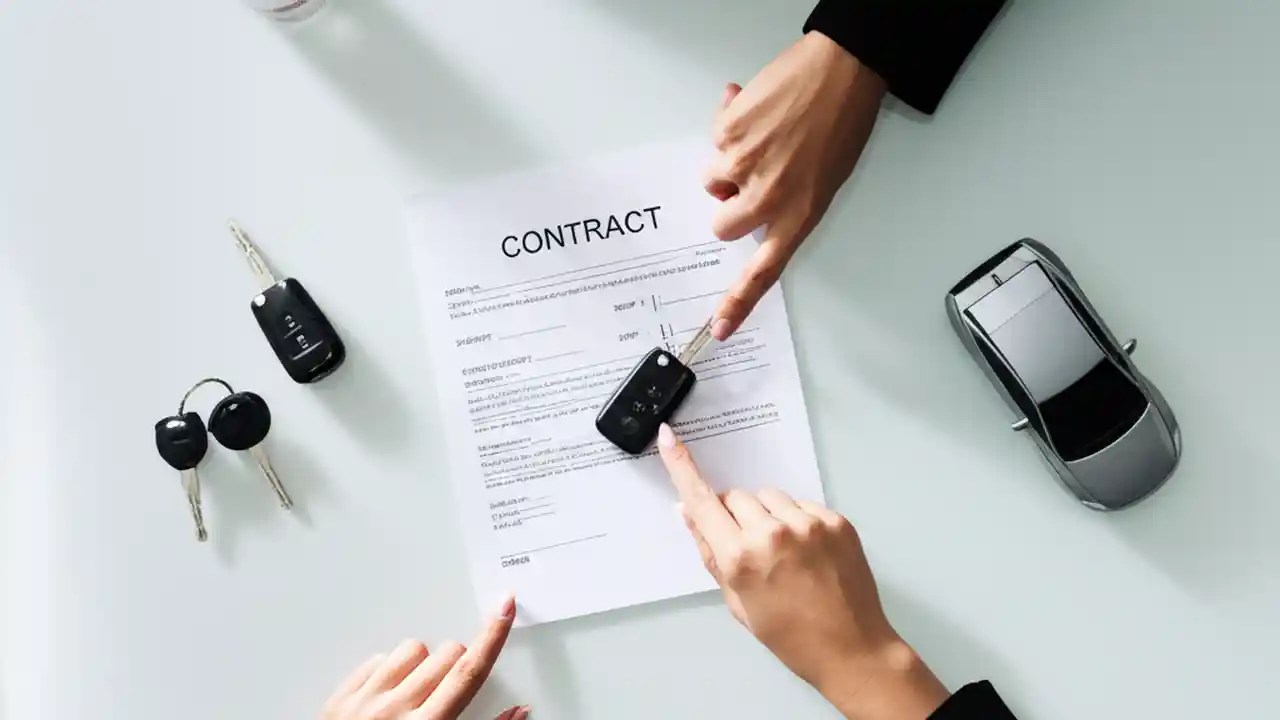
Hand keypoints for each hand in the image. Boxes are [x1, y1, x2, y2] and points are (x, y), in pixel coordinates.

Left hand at [322, 596, 527, 719]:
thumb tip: (519, 711)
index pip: (469, 671)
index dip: (492, 635)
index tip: (504, 608)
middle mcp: (396, 710)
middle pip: (446, 654)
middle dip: (456, 664)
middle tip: (447, 692)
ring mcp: (364, 701)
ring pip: (412, 648)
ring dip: (421, 665)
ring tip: (415, 694)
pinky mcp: (339, 699)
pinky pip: (376, 659)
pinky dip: (387, 672)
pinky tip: (389, 696)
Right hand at [656, 424, 948, 719]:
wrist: (852, 649)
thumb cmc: (790, 636)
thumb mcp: (738, 602)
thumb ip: (711, 553)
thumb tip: (689, 513)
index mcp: (740, 558)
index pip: (702, 501)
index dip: (681, 466)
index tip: (669, 437)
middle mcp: (772, 533)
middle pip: (736, 498)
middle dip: (734, 515)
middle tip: (748, 547)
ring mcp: (807, 524)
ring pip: (769, 497)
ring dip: (767, 515)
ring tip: (783, 552)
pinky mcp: (835, 521)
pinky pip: (801, 505)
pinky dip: (797, 521)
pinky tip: (807, 553)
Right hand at [705, 31, 886, 340]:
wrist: (841, 70)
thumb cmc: (842, 121)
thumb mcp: (825, 176)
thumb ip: (785, 199)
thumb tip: (746, 198)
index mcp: (799, 215)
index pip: (762, 272)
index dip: (738, 302)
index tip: (720, 327)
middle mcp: (768, 197)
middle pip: (722, 224)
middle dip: (729, 205)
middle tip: (752, 180)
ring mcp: (744, 165)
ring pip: (713, 180)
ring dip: (729, 163)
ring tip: (763, 137)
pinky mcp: (728, 133)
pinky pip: (714, 140)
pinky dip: (729, 127)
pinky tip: (755, 112)